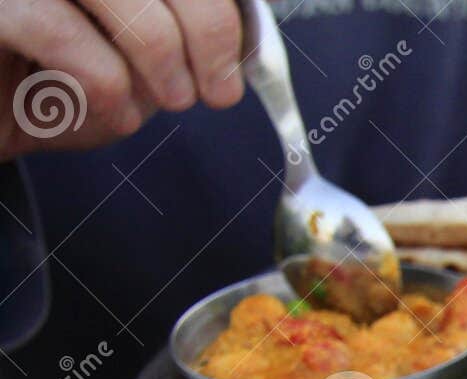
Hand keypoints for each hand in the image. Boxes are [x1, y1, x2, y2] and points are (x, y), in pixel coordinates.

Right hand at [0, 0, 243, 160]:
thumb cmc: (54, 84)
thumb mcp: (136, 62)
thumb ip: (182, 37)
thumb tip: (236, 39)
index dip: (219, 6)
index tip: (239, 56)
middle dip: (207, 25)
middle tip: (216, 89)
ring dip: (160, 52)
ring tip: (172, 97)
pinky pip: (57, 28)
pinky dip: (103, 81)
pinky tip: (112, 107)